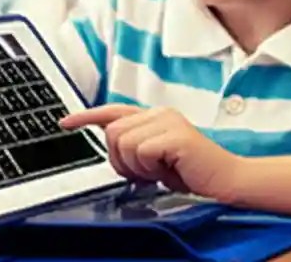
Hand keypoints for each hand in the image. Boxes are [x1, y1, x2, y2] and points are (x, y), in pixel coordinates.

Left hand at [60, 105, 241, 200]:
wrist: (225, 181)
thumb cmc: (192, 173)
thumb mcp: (155, 158)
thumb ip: (135, 147)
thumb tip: (112, 145)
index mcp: (154, 116)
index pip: (113, 111)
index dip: (86, 117)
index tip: (65, 123)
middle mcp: (160, 113)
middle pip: (113, 132)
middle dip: (121, 160)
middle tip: (146, 172)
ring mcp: (168, 121)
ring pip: (124, 143)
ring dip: (136, 166)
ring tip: (160, 170)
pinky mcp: (175, 134)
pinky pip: (141, 151)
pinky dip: (150, 168)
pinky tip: (168, 170)